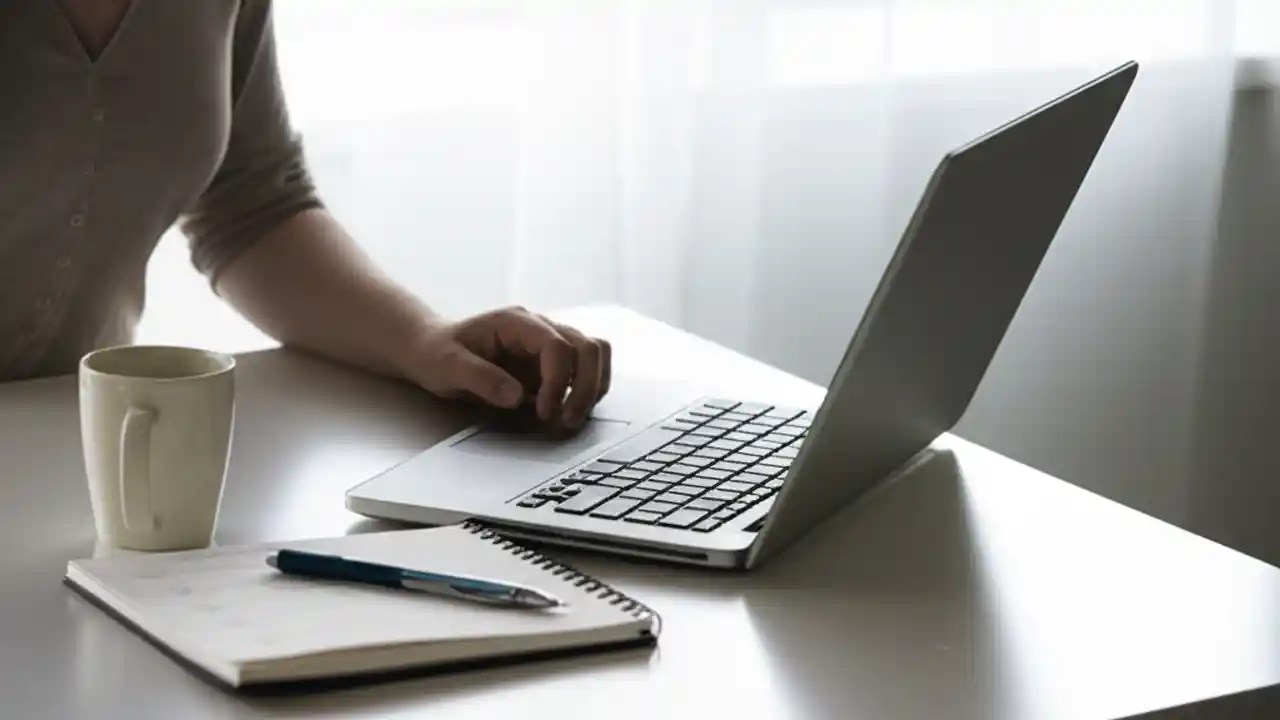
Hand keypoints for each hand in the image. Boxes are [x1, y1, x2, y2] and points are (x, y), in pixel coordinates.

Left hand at [402, 306, 611, 428]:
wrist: (433, 349)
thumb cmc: (437, 353)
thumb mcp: (448, 367)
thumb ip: (481, 379)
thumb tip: (517, 396)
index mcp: (516, 322)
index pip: (557, 345)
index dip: (558, 381)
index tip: (544, 412)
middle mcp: (540, 327)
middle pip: (588, 347)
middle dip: (586, 386)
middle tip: (568, 421)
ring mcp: (549, 343)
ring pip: (595, 354)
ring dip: (592, 387)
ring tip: (571, 417)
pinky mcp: (553, 362)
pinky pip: (586, 369)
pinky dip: (586, 390)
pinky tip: (567, 411)